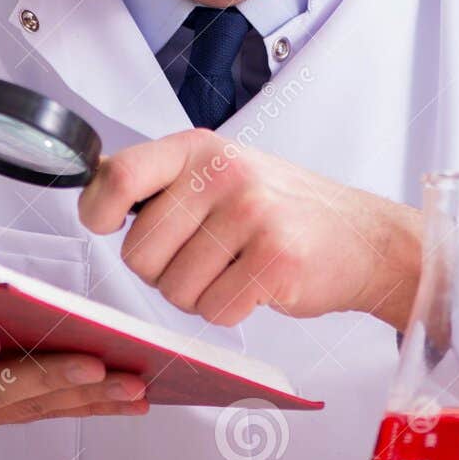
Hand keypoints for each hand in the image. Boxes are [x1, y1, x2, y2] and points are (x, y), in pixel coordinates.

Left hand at [78, 130, 420, 330]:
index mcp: (199, 148)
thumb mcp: (219, 172)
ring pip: (174, 290)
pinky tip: (255, 285)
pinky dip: (229, 311)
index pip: (119, 176)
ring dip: (197, 295)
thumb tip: (95, 194)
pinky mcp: (276, 260)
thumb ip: (163, 182)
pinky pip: (215, 310)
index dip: (98, 211)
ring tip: (234, 269)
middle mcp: (223, 174)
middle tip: (201, 259)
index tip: (108, 225)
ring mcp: (252, 214)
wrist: (362, 236)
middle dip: (160, 272)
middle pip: (139, 253)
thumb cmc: (281, 208)